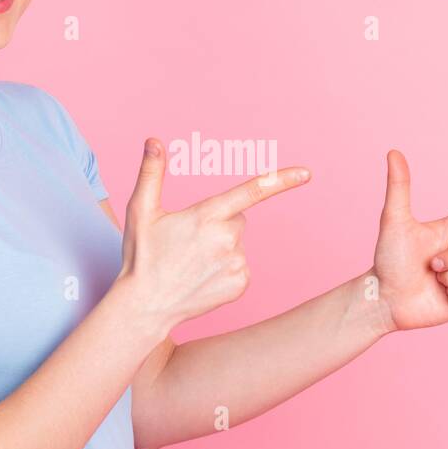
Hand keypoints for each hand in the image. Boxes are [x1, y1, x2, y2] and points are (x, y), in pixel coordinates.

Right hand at [115, 138, 311, 332]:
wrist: (145, 307)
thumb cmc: (141, 257)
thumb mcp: (141, 212)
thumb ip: (151, 173)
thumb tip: (153, 141)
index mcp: (207, 216)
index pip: (251, 191)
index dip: (281, 180)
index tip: (306, 173)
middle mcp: (227, 239)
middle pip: (237, 218)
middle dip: (219, 223)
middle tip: (189, 241)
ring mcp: (237, 263)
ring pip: (237, 243)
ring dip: (221, 248)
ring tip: (191, 263)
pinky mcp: (241, 284)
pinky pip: (240, 266)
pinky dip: (224, 269)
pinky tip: (202, 278)